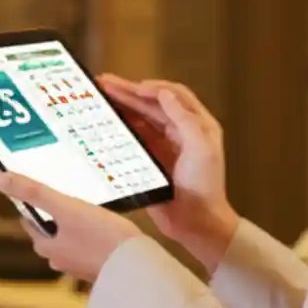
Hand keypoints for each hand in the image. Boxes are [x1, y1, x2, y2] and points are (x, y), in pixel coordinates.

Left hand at [0, 172, 142, 281]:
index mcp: (47, 246)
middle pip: (50, 233)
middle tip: (68, 199)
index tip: (42, 192)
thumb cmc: (102, 237)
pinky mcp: (100, 269)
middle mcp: (60, 260)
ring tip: (90, 213)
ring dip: (76, 230)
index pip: (30, 222)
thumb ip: (34, 192)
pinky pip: (90, 250)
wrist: (136, 268)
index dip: (34, 205)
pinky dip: (94, 240)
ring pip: (70, 242)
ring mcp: (80, 266)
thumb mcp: (66, 207)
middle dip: (56, 217)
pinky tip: (106, 231)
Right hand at [98, 74, 238, 272]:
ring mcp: (165, 147)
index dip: (152, 88)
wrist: (198, 223)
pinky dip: (121, 129)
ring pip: (140, 120)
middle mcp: (181, 132)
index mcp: (197, 125)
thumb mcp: (201, 149)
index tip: (132, 86)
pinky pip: (134, 140)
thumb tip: (165, 94)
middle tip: (105, 84)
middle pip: (152, 105)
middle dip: (128, 92)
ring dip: (122, 107)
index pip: (172, 96)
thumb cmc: (205, 187)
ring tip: (101, 97)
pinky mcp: (152, 162)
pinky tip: (107, 124)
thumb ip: (184, 119)